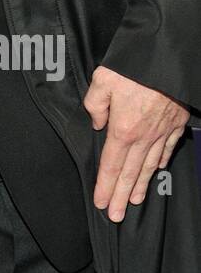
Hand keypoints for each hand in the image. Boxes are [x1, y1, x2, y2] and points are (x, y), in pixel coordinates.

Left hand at [83, 64, 189, 221]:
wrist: (165, 56)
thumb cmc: (131, 67)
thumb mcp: (101, 81)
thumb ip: (95, 105)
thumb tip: (98, 123)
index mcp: (122, 128)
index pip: (111, 165)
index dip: (106, 186)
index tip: (101, 202)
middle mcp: (144, 136)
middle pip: (130, 173)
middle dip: (122, 196)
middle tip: (116, 215)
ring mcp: (163, 131)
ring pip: (150, 165)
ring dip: (141, 185)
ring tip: (135, 201)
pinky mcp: (177, 122)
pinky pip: (168, 148)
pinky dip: (161, 162)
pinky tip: (156, 170)